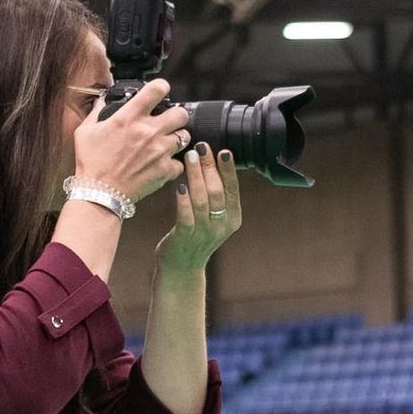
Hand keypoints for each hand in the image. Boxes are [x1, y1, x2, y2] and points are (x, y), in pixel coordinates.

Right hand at [71, 77, 190, 201]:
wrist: (99, 193)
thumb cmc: (91, 162)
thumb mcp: (85, 131)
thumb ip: (96, 112)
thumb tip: (101, 100)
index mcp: (130, 117)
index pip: (157, 89)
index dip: (161, 87)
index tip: (159, 92)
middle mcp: (149, 131)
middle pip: (181, 113)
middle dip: (176, 115)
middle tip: (168, 121)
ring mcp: (160, 151)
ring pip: (185, 136)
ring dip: (176, 138)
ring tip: (165, 143)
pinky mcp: (165, 170)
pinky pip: (180, 162)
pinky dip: (173, 163)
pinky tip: (161, 164)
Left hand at [157, 143, 242, 273]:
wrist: (182, 267)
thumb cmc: (195, 235)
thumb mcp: (214, 217)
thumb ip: (216, 195)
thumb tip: (212, 161)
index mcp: (233, 218)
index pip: (233, 189)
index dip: (228, 169)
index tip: (223, 150)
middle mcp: (222, 225)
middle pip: (217, 191)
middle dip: (209, 166)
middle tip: (201, 147)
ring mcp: (204, 232)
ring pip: (202, 200)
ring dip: (196, 176)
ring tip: (189, 157)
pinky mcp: (186, 237)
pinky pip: (186, 215)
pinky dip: (183, 199)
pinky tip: (179, 185)